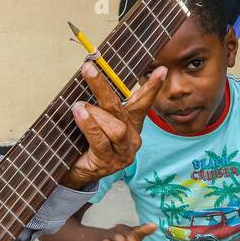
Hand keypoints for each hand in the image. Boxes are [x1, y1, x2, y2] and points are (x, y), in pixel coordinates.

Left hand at [62, 64, 166, 189]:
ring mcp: (123, 153)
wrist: (77, 172)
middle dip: (103, 87)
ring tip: (78, 107)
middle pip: (121, 108)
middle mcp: (132, 138)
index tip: (162, 70)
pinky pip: (101, 141)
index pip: (142, 103)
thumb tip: (90, 74)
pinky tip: (80, 115)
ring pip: (116, 128)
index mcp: (131, 124)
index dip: (151, 87)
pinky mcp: (110, 163)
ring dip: (94, 114)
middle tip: (89, 68)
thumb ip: (100, 105)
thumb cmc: (87, 142)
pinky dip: (89, 126)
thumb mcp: (96, 120)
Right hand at [93, 222, 155, 240]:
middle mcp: (112, 236)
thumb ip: (143, 230)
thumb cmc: (122, 238)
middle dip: (119, 238)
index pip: (127, 231)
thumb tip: (155, 226)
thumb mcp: (132, 234)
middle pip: (115, 236)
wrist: (101, 240)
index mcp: (122, 231)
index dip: (131, 235)